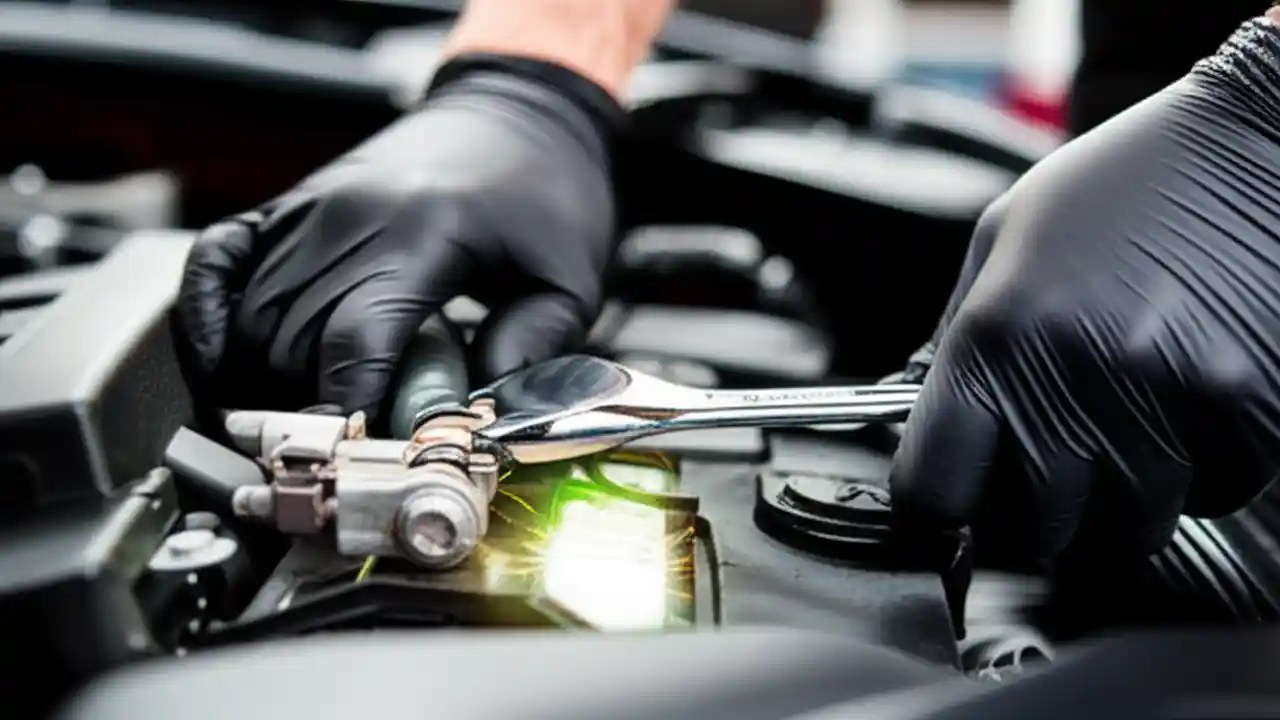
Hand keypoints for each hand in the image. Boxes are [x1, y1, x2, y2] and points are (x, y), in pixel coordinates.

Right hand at [174, 58, 618, 420]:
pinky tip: (221, 364)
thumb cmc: (547, 195)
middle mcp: (352, 216)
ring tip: (301, 421)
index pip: (356, 338)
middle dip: (307, 406)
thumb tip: (475, 420)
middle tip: (341, 448)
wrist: (518, 113)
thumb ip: (531, 352)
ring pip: (250, 314)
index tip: (351, 454)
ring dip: (262, 379)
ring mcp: (311, 207)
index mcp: (425, 233)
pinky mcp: (289, 204)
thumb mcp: (570, 280)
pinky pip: (216, 262)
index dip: (345, 406)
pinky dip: (203, 318)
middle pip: (291, 338)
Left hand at [889, 16, 1279, 568]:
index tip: (950, 511)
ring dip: (1121, 500)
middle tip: (1052, 468)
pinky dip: (1200, 473)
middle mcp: (1074, 380)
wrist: (1259, 139)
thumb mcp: (1006, 233)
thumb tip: (921, 419)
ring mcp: (1168, 404)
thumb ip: (957, 333)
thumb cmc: (1126, 180)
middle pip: (1032, 534)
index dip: (936, 512)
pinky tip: (1192, 406)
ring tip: (1129, 423)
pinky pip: (1212, 497)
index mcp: (994, 336)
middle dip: (1035, 514)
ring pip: (1126, 532)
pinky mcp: (1250, 414)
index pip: (934, 489)